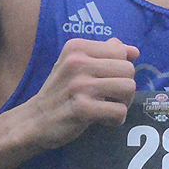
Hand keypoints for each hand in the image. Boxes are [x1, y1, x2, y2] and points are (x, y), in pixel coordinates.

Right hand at [22, 37, 140, 149]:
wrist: (35, 120)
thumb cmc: (60, 91)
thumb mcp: (75, 64)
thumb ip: (103, 54)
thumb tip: (133, 50)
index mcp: (76, 47)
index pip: (121, 51)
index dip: (121, 68)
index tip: (109, 80)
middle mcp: (77, 62)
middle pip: (128, 69)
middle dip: (125, 86)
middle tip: (111, 97)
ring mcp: (79, 85)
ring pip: (128, 87)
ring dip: (124, 102)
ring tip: (110, 107)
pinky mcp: (82, 108)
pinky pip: (119, 111)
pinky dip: (117, 119)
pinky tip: (104, 120)